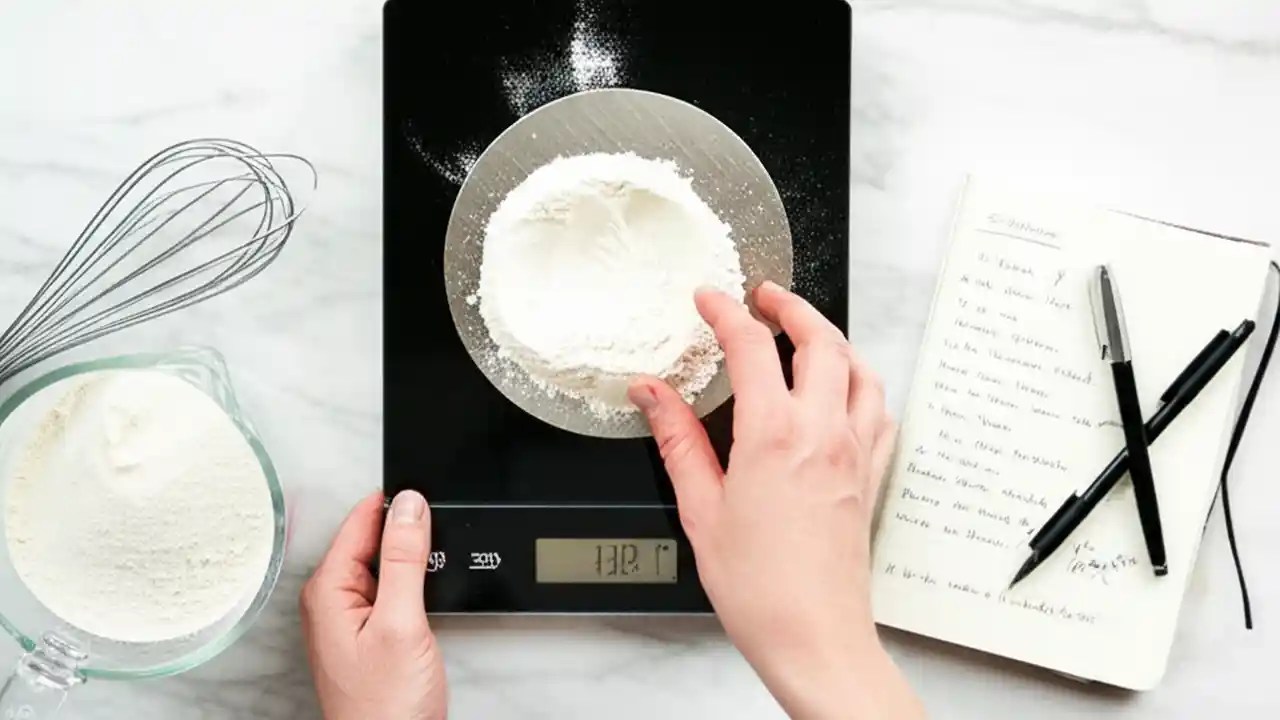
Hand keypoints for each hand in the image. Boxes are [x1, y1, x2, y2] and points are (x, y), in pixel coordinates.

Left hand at [301, 490, 447, 719]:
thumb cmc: (385, 707)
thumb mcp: (400, 621)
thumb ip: (404, 558)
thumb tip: (408, 505)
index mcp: (328, 590)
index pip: (360, 520)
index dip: (397, 506)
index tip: (427, 500)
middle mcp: (331, 600)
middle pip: (372, 539)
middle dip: (406, 535)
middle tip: (434, 549)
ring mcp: (349, 617)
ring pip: (383, 564)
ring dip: (410, 563)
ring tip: (430, 580)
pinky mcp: (369, 632)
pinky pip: (389, 589)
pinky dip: (411, 586)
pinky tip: (425, 602)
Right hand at [629, 282, 923, 719]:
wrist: (814, 636)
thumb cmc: (758, 586)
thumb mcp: (700, 508)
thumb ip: (677, 440)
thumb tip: (651, 395)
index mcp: (774, 434)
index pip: (751, 345)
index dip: (726, 311)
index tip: (709, 299)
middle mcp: (823, 432)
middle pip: (819, 340)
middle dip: (790, 306)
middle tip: (763, 297)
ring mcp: (855, 451)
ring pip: (858, 368)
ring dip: (832, 338)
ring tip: (805, 332)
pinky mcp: (871, 475)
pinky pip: (879, 410)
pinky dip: (861, 383)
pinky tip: (845, 389)